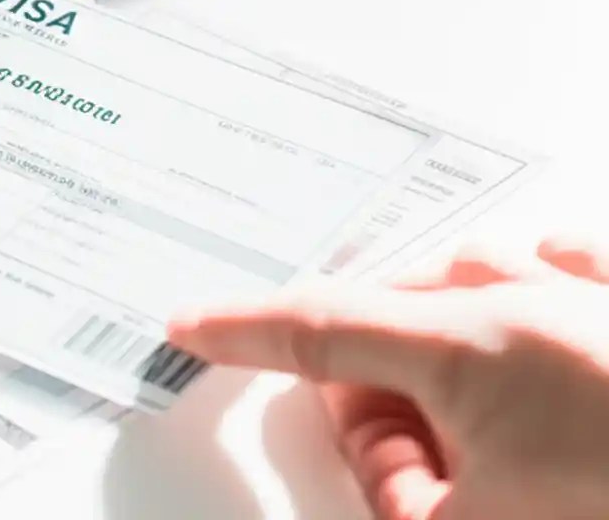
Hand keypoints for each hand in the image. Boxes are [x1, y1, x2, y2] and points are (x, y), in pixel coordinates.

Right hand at [167, 242, 608, 519]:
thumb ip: (404, 509)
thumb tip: (390, 486)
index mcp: (476, 343)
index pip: (314, 332)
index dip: (239, 332)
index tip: (191, 325)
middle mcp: (530, 296)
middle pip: (388, 331)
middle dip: (381, 418)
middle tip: (415, 496)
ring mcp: (593, 290)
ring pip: (465, 293)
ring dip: (448, 375)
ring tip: (492, 459)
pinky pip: (556, 265)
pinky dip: (522, 316)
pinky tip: (547, 362)